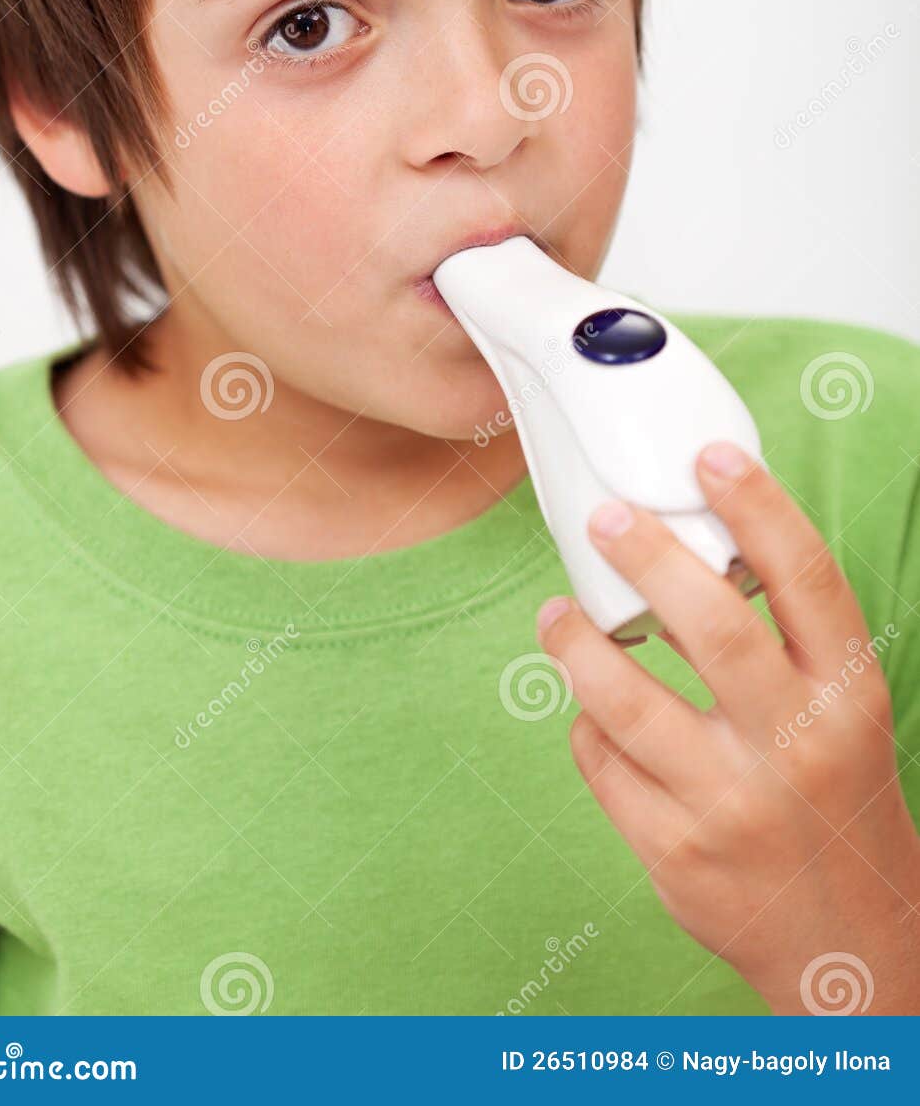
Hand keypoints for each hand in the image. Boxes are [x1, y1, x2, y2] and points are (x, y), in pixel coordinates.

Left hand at [536, 442, 919, 1013]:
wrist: (849, 946)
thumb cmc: (833, 798)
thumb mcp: (839, 712)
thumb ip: (784, 640)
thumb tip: (692, 542)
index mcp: (847, 695)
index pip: (806, 581)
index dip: (758, 507)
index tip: (709, 457)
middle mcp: (796, 745)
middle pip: (711, 626)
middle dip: (644, 557)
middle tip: (603, 517)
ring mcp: (732, 803)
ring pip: (626, 701)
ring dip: (576, 645)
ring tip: (555, 615)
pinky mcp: (675, 852)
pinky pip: (602, 763)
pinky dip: (587, 727)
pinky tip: (590, 713)